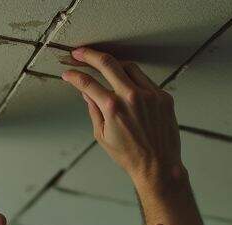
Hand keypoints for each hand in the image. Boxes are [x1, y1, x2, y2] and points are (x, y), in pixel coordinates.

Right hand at [60, 47, 181, 181]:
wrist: (158, 165)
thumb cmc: (129, 155)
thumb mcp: (102, 135)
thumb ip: (93, 110)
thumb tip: (86, 92)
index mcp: (113, 108)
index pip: (87, 83)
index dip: (74, 76)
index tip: (68, 73)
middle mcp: (132, 96)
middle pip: (107, 63)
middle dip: (89, 55)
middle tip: (79, 53)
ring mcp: (150, 94)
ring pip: (128, 66)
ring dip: (114, 64)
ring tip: (104, 67)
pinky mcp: (163, 96)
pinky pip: (145, 79)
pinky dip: (133, 78)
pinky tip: (127, 83)